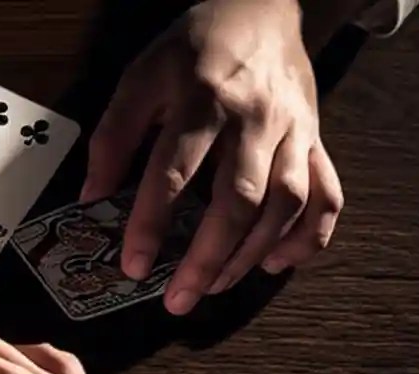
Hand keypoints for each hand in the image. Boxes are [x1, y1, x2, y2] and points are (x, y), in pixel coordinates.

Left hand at [82, 0, 343, 314]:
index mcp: (202, 100)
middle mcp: (254, 119)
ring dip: (250, 255)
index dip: (150, 225)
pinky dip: (307, 237)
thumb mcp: (140, 77)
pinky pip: (326, 196)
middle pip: (237, 200)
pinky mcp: (316, 140)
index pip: (173, 174)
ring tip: (214, 286)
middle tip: (178, 299)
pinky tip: (276, 264)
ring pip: (284, 204)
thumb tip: (92, 197)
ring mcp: (293, 131)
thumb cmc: (194, 48)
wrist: (263, 8)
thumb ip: (114, 137)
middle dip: (206, 258)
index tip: (132, 266)